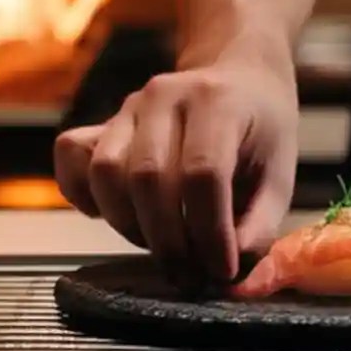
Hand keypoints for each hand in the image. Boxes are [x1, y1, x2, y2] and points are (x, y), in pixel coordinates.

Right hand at [54, 60, 299, 283]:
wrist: (237, 75)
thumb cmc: (260, 128)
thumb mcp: (278, 175)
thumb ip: (259, 227)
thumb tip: (231, 276)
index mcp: (218, 102)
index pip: (203, 173)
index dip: (209, 231)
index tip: (221, 269)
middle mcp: (166, 96)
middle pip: (149, 178)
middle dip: (168, 240)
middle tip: (189, 274)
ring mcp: (129, 107)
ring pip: (106, 172)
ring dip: (128, 225)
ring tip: (161, 246)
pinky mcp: (103, 121)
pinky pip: (71, 157)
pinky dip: (83, 194)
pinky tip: (111, 216)